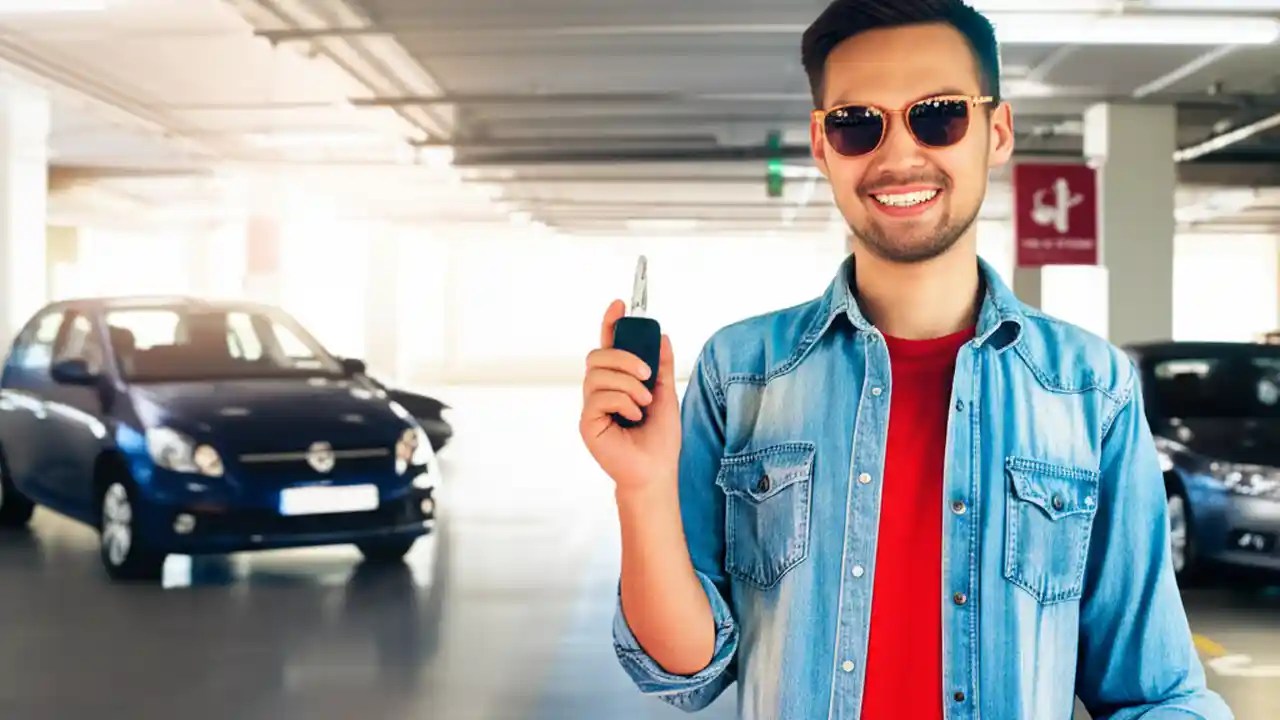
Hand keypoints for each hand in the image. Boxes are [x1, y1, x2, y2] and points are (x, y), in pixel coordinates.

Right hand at [579, 300, 681, 493]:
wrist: (656, 470)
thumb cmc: (659, 438)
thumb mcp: (666, 394)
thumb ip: (662, 367)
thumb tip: (662, 337)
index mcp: (617, 382)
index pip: (608, 346)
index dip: (610, 323)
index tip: (619, 303)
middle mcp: (600, 391)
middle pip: (597, 355)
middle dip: (623, 357)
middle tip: (646, 374)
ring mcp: (591, 407)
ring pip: (597, 374)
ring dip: (627, 384)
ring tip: (644, 402)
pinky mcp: (588, 422)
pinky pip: (599, 397)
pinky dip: (623, 402)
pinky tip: (634, 416)